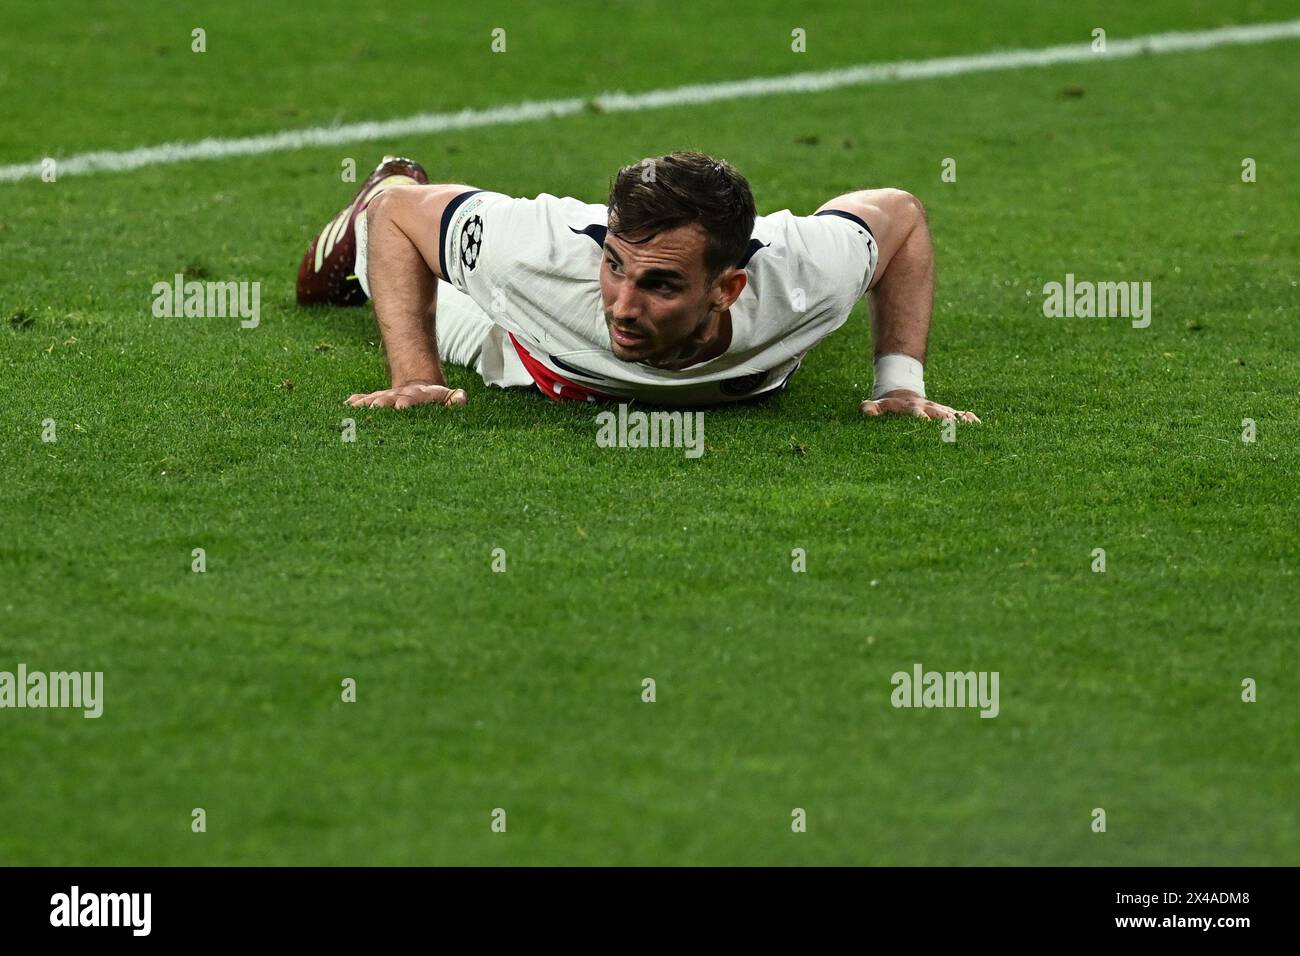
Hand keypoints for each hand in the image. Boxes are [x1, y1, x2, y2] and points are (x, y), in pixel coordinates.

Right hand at [346, 383, 466, 408]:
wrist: (418, 387)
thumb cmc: (437, 400)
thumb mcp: (448, 398)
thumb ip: (455, 399)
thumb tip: (462, 397)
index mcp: (419, 396)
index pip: (414, 399)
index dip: (408, 402)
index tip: (401, 407)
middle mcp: (402, 395)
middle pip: (392, 398)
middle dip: (384, 403)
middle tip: (377, 407)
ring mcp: (389, 397)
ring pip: (377, 399)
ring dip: (368, 403)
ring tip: (357, 408)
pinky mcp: (377, 400)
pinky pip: (366, 399)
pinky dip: (358, 401)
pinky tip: (348, 404)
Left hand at [860, 389, 979, 421]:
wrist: (902, 393)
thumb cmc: (888, 405)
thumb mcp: (878, 405)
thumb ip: (871, 408)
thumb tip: (866, 410)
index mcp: (912, 408)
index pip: (916, 413)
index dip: (919, 417)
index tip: (923, 420)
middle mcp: (927, 408)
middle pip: (938, 414)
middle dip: (945, 420)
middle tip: (952, 426)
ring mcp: (938, 410)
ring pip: (951, 414)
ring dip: (960, 420)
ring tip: (971, 425)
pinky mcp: (946, 414)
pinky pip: (959, 416)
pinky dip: (968, 419)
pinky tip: (978, 424)